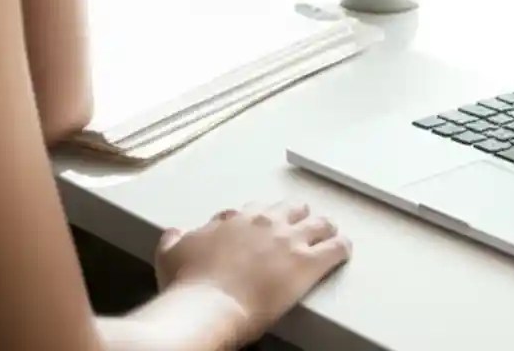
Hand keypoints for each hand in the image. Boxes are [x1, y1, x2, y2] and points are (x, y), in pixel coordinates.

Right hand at [154, 201, 352, 343]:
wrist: (207, 305)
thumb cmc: (189, 285)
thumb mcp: (170, 253)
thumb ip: (174, 239)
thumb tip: (174, 233)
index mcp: (236, 219)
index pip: (254, 210)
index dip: (259, 221)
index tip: (260, 230)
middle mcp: (265, 222)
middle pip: (292, 208)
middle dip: (296, 216)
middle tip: (299, 227)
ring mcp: (289, 240)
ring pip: (320, 221)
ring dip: (323, 228)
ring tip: (327, 235)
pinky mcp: (307, 262)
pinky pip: (336, 247)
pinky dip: (342, 248)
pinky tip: (343, 251)